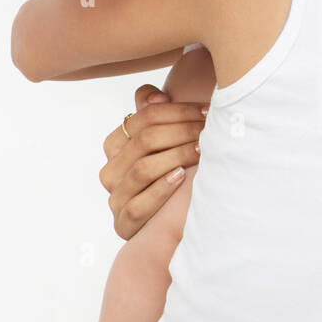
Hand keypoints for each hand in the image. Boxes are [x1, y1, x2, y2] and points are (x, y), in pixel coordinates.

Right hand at [99, 84, 206, 238]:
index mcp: (115, 145)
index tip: (208, 111)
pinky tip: (181, 177)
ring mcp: (115, 199)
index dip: (178, 111)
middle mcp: (110, 170)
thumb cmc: (170, 173)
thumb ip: (154, 113)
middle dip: (183, 131)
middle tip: (210, 130)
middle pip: (145, 141)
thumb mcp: (163, 142)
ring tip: (201, 150)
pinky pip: (138, 206)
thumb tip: (158, 96)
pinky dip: (161, 190)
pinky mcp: (124, 225)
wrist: (168, 225)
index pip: (144, 117)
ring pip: (142, 170)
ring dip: (176, 157)